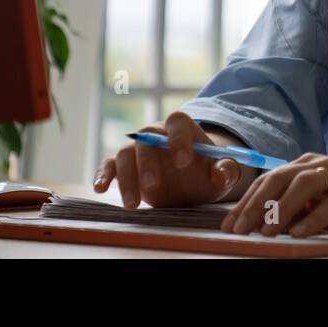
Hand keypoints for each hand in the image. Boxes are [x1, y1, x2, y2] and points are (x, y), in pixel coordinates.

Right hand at [93, 111, 244, 207]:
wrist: (192, 182)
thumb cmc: (207, 172)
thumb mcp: (222, 173)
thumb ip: (226, 170)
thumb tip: (222, 172)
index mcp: (182, 129)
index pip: (177, 122)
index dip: (179, 139)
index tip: (184, 162)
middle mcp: (157, 134)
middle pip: (146, 138)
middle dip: (148, 163)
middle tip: (154, 187)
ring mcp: (139, 149)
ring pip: (125, 153)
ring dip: (126, 177)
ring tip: (133, 204)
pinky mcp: (125, 167)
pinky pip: (109, 165)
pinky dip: (103, 175)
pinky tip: (100, 189)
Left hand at [220, 154, 327, 237]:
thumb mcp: (322, 204)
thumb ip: (297, 209)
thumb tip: (263, 224)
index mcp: (308, 165)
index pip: (270, 180)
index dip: (247, 202)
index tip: (229, 225)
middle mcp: (321, 165)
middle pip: (280, 178)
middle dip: (256, 204)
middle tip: (239, 229)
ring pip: (304, 186)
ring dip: (281, 209)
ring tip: (266, 232)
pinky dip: (314, 218)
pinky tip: (299, 234)